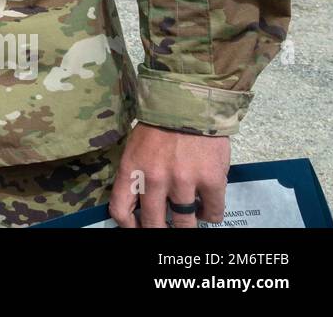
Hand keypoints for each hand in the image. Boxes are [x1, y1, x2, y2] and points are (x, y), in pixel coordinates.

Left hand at [108, 123, 229, 227]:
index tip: (136, 228)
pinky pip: (212, 212)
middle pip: (153, 223)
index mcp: (131, 169)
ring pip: (184, 223)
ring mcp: (184, 181)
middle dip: (158, 230)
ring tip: (188, 218)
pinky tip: (205, 208)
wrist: (189, 102)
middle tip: (164, 228)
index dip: (129, 226)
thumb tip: (138, 204)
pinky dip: (209, 214)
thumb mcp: (135, 148)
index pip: (120, 210)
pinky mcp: (211, 180)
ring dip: (186, 225)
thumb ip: (135, 175)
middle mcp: (154, 179)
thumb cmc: (159, 124)